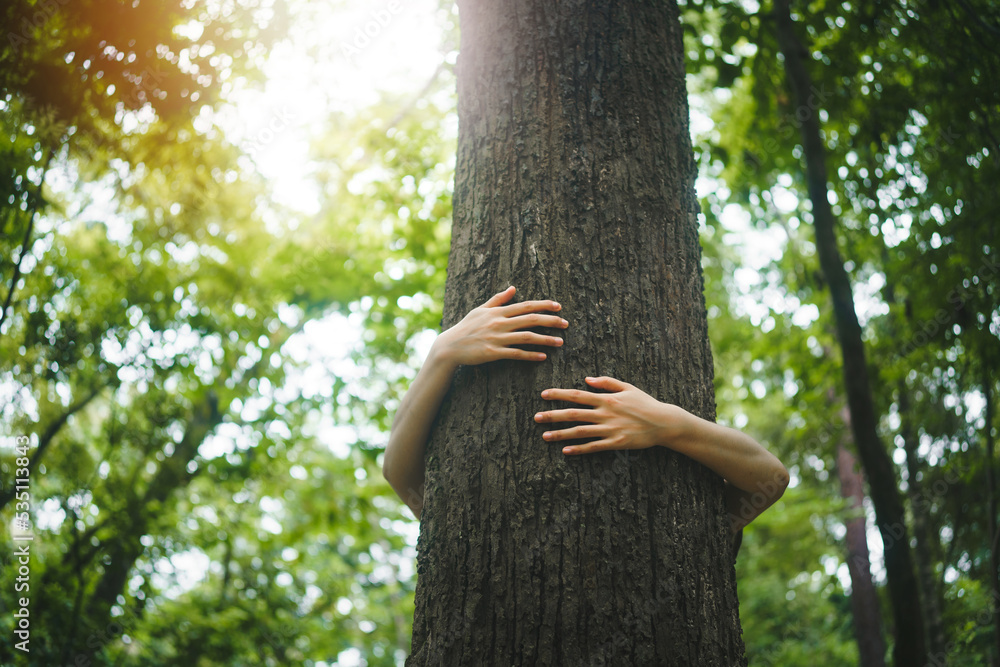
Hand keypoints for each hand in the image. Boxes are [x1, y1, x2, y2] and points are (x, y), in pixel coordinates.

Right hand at [434, 286, 567, 367]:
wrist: (450, 346)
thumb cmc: (466, 327)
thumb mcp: (480, 310)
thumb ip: (498, 299)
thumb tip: (513, 288)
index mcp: (498, 312)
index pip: (525, 306)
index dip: (544, 305)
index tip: (558, 306)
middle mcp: (499, 323)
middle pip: (531, 319)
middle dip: (551, 321)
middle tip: (566, 324)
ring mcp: (497, 338)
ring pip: (527, 337)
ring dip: (546, 339)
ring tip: (560, 342)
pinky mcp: (494, 353)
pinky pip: (516, 354)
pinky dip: (530, 355)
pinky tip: (542, 357)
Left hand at [535, 376, 690, 454]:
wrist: (664, 422)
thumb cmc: (645, 403)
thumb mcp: (628, 387)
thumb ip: (607, 382)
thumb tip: (587, 379)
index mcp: (607, 398)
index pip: (577, 395)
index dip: (559, 394)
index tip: (543, 395)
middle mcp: (605, 413)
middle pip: (573, 414)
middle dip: (553, 415)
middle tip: (536, 417)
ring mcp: (610, 429)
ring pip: (580, 432)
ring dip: (561, 434)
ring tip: (544, 436)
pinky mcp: (616, 443)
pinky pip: (594, 447)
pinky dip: (579, 449)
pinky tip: (566, 451)